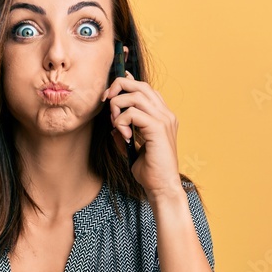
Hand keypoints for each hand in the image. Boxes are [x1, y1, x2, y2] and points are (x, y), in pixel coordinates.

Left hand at [102, 72, 182, 200]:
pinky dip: (121, 122)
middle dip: (118, 88)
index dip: (126, 84)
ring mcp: (164, 119)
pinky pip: (132, 113)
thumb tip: (113, 124)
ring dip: (117, 106)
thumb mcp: (134, 148)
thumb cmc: (150, 170)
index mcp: (163, 116)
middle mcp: (166, 114)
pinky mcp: (158, 128)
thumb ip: (125, 133)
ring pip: (135, 95)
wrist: (161, 187)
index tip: (110, 95)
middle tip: (105, 102)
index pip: (145, 88)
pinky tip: (124, 136)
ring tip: (115, 123)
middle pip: (140, 85)